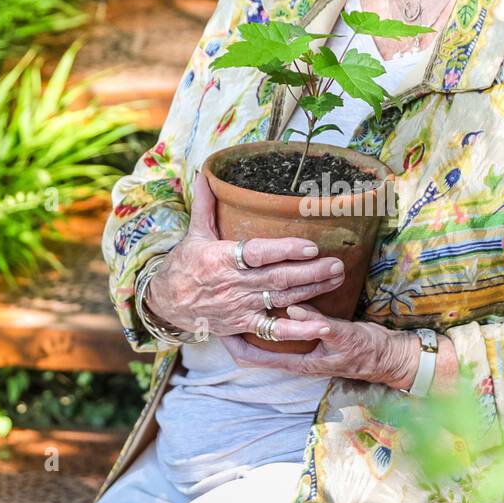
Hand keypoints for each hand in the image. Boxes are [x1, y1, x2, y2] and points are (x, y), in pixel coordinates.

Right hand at [145, 174, 345, 341]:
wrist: (166, 303)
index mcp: (221, 258)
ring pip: (281, 299)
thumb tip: (206, 171)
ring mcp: (240, 306)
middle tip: (337, 264)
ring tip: (336, 279)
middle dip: (311, 272)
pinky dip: (296, 331)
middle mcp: (233, 284)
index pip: (258, 253)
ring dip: (312, 291)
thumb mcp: (194, 233)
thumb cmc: (184, 264)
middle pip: (277, 278)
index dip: (286, 250)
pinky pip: (272, 331)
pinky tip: (319, 326)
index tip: (311, 246)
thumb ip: (205, 203)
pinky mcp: (243, 325)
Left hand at [218, 303, 423, 387]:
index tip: (217, 326)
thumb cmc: (368, 350)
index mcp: (298, 362)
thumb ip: (319, 324)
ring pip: (265, 339)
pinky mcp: (310, 340)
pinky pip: (281, 332)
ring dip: (249, 325)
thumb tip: (292, 308)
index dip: (233, 344)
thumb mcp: (345, 335)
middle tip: (217, 308)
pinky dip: (269, 320)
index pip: (254, 358)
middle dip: (234, 332)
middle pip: (252, 349)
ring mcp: (301, 350)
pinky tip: (265, 303)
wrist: (388, 357)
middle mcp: (295, 358)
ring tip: (233, 303)